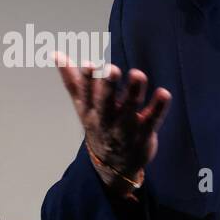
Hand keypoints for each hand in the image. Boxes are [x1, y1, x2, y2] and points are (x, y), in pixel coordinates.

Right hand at [53, 51, 170, 187]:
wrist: (114, 166)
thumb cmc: (98, 126)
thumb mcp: (82, 106)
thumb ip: (71, 79)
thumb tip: (55, 53)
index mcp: (89, 111)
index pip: (86, 94)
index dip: (87, 79)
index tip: (89, 63)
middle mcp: (106, 119)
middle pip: (105, 102)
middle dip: (107, 86)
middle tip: (111, 68)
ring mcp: (125, 128)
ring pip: (129, 109)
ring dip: (134, 92)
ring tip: (137, 74)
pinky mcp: (144, 134)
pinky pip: (152, 120)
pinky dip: (158, 108)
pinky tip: (164, 93)